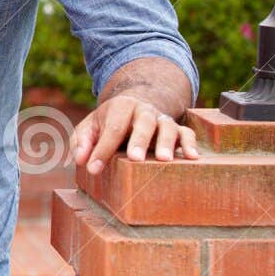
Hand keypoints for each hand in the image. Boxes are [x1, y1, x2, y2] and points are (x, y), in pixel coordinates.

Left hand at [71, 96, 199, 173]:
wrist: (134, 106)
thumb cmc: (108, 122)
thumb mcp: (90, 126)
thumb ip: (82, 141)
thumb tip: (81, 159)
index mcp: (121, 107)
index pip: (112, 128)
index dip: (102, 149)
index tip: (93, 169)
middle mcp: (144, 111)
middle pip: (143, 123)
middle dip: (139, 141)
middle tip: (134, 158)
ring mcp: (162, 119)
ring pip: (167, 128)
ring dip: (166, 143)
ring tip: (163, 160)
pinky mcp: (176, 129)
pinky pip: (186, 133)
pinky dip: (190, 144)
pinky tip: (192, 157)